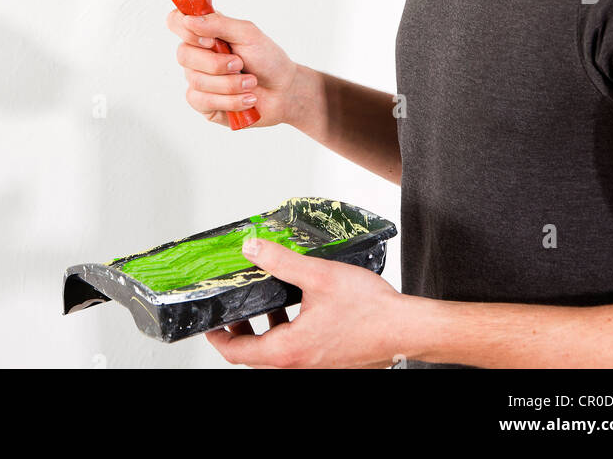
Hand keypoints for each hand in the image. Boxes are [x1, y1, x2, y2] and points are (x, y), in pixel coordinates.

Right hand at [165, 7, 299, 128]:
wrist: (284, 91)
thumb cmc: (267, 58)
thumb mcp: (247, 33)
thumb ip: (219, 24)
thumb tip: (189, 20)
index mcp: (206, 32)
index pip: (176, 22)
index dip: (184, 29)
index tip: (209, 40)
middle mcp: (198, 54)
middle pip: (183, 54)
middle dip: (216, 63)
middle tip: (240, 63)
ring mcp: (198, 79)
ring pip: (196, 80)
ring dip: (230, 84)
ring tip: (250, 83)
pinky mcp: (203, 103)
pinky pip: (202, 101)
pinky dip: (229, 101)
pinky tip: (246, 99)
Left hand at [205, 236, 419, 368]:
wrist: (404, 328)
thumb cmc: (369, 309)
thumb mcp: (318, 276)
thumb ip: (281, 261)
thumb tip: (251, 248)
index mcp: (289, 350)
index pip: (237, 354)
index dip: (217, 336)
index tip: (208, 318)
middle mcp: (298, 364)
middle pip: (253, 354)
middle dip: (239, 328)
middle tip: (232, 304)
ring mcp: (313, 365)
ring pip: (275, 351)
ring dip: (263, 327)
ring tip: (261, 299)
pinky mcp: (326, 359)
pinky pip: (295, 348)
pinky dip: (285, 328)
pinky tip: (295, 303)